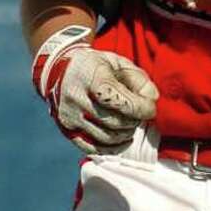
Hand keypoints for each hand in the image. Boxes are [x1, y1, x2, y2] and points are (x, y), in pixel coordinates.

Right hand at [32, 25, 158, 154]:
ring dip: (125, 134)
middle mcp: (76, 97)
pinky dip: (112, 147)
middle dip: (134, 121)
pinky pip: (93, 148)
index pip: (120, 102)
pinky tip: (120, 137)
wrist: (59, 68)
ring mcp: (69, 115)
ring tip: (128, 122)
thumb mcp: (118, 63)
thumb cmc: (95, 66)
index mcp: (90, 76)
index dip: (140, 108)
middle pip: (115, 122)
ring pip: (106, 137)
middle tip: (137, 114)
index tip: (150, 109)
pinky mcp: (66, 129)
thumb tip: (151, 100)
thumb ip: (139, 80)